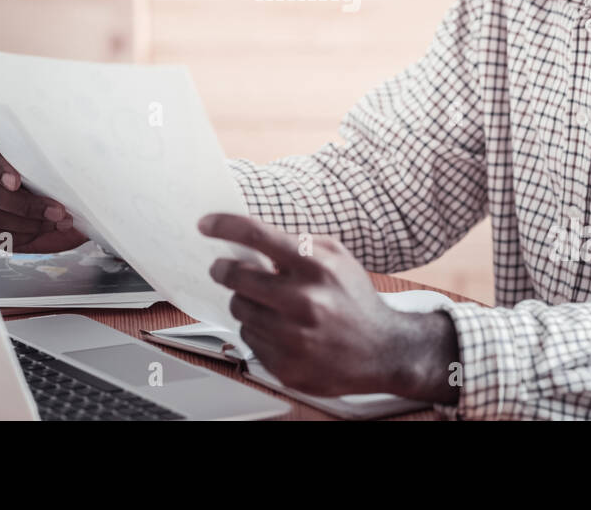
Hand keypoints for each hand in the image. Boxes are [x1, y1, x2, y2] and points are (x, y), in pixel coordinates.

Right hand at [0, 135, 87, 252]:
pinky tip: (45, 229)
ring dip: (32, 223)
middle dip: (28, 205)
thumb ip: (64, 156)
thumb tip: (84, 154)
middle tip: (57, 210)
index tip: (16, 181)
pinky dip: (25, 236)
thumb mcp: (68, 163)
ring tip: (59, 220)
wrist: (73, 208)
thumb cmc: (67, 180)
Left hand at [198, 213, 458, 400]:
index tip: (206, 224)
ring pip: (240, 310)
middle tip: (223, 268)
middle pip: (236, 277)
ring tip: (270, 304)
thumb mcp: (337, 258)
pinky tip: (281, 329)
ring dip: (247, 302)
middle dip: (224, 269)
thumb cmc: (355, 300)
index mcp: (316, 268)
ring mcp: (293, 338)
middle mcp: (303, 302)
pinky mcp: (286, 366)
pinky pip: (250, 339)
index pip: (257, 236)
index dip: (224, 225)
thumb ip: (298, 243)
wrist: (384, 350)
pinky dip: (259, 331)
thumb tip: (251, 237)